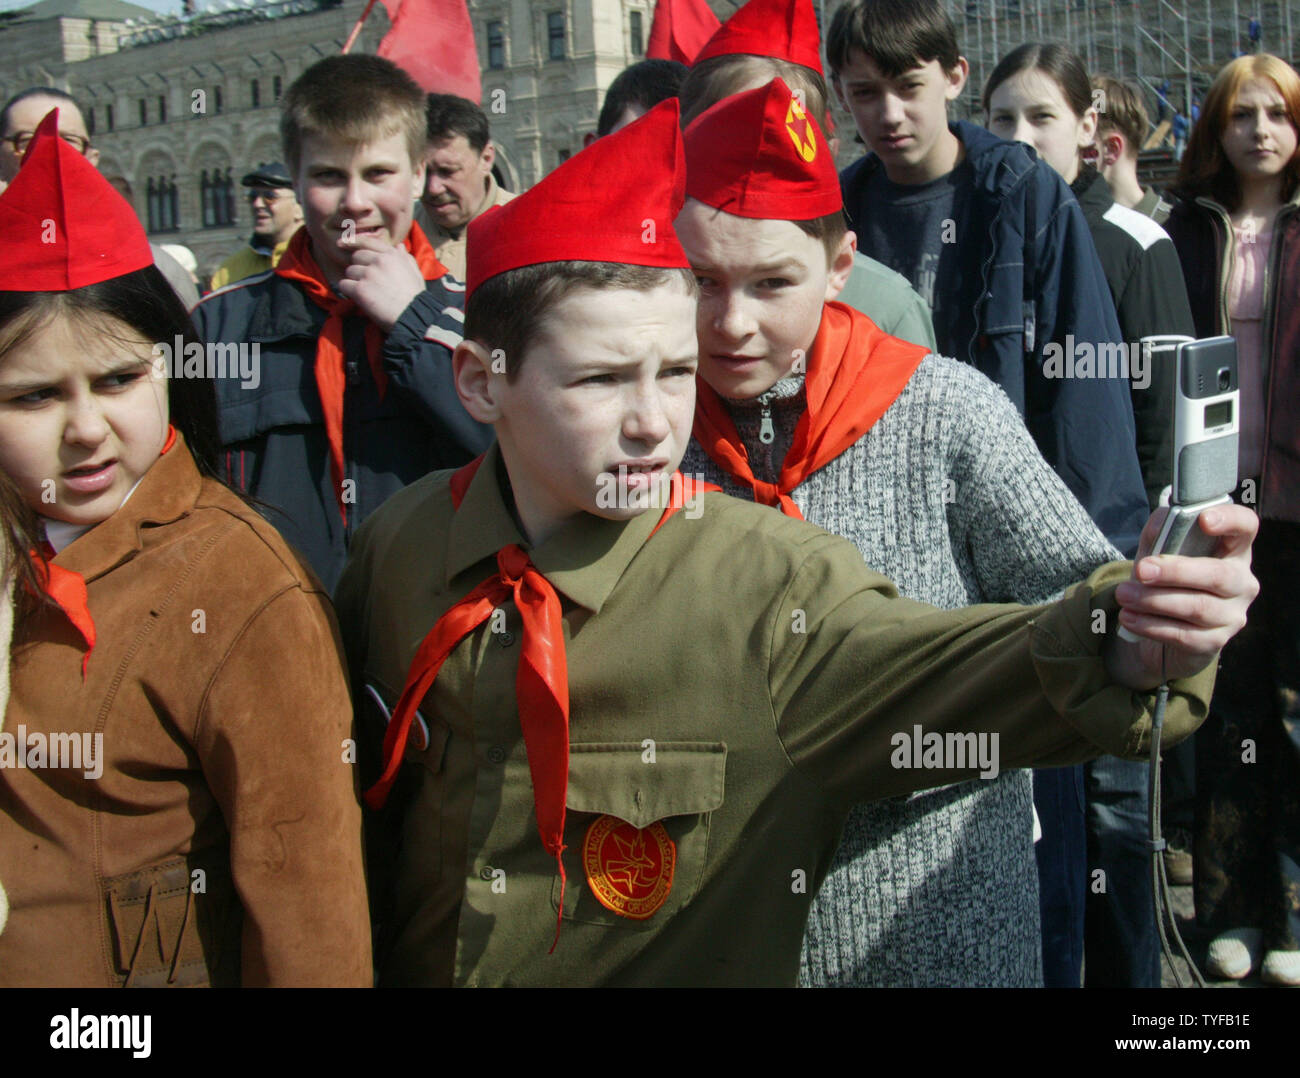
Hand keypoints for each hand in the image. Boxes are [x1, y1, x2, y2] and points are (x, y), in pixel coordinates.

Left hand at [335, 234, 425, 331]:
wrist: (413, 316)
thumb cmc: (416, 297)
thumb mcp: (415, 273)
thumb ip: (405, 258)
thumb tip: (399, 246)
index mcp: (392, 255)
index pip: (368, 242)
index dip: (353, 242)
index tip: (342, 243)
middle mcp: (379, 261)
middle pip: (356, 257)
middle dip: (359, 267)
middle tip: (366, 281)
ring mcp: (368, 274)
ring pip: (349, 271)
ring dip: (354, 281)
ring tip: (366, 292)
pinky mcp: (360, 289)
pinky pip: (343, 285)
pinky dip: (348, 291)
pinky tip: (358, 298)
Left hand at [1104, 503, 1258, 688]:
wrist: (1165, 628)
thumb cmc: (1167, 580)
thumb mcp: (1159, 552)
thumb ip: (1161, 533)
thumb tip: (1162, 518)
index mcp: (1233, 550)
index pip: (1246, 527)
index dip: (1230, 521)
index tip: (1203, 520)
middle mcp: (1242, 582)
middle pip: (1217, 575)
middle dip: (1175, 572)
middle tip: (1141, 570)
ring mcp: (1233, 614)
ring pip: (1198, 607)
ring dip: (1155, 601)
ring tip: (1123, 595)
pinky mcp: (1215, 641)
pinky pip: (1184, 634)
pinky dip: (1151, 626)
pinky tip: (1128, 618)